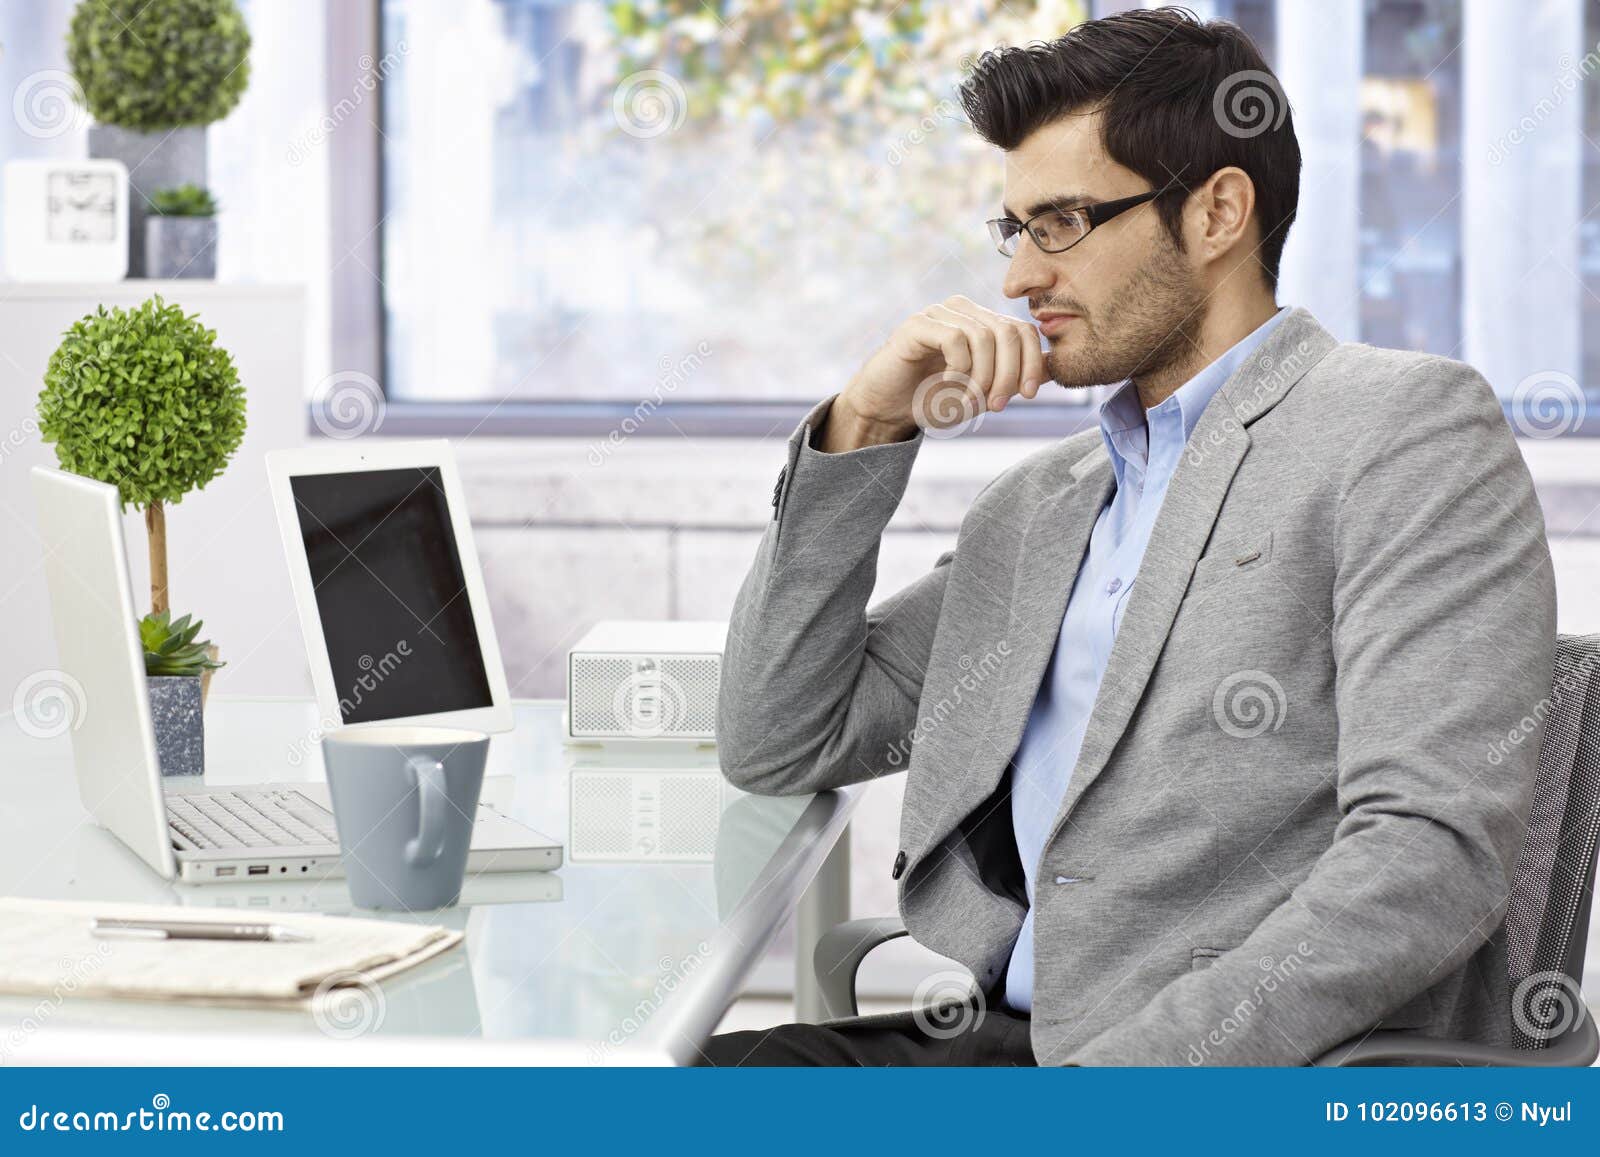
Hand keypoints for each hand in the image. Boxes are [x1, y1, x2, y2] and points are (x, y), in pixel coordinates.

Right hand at [819, 295, 1046, 452]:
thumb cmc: (932, 398)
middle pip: (1008, 332)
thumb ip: (1015, 377)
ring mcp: (939, 313)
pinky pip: (955, 339)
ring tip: (969, 402)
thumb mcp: (983, 391)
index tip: (1028, 396)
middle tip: (997, 406)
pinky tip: (949, 384)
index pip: (1023, 330)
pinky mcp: (918, 324)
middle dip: (1009, 374)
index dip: (1032, 363)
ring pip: (985, 337)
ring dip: (982, 378)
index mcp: (982, 321)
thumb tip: (1056, 366)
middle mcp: (963, 310)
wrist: (888, 408)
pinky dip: (959, 368)